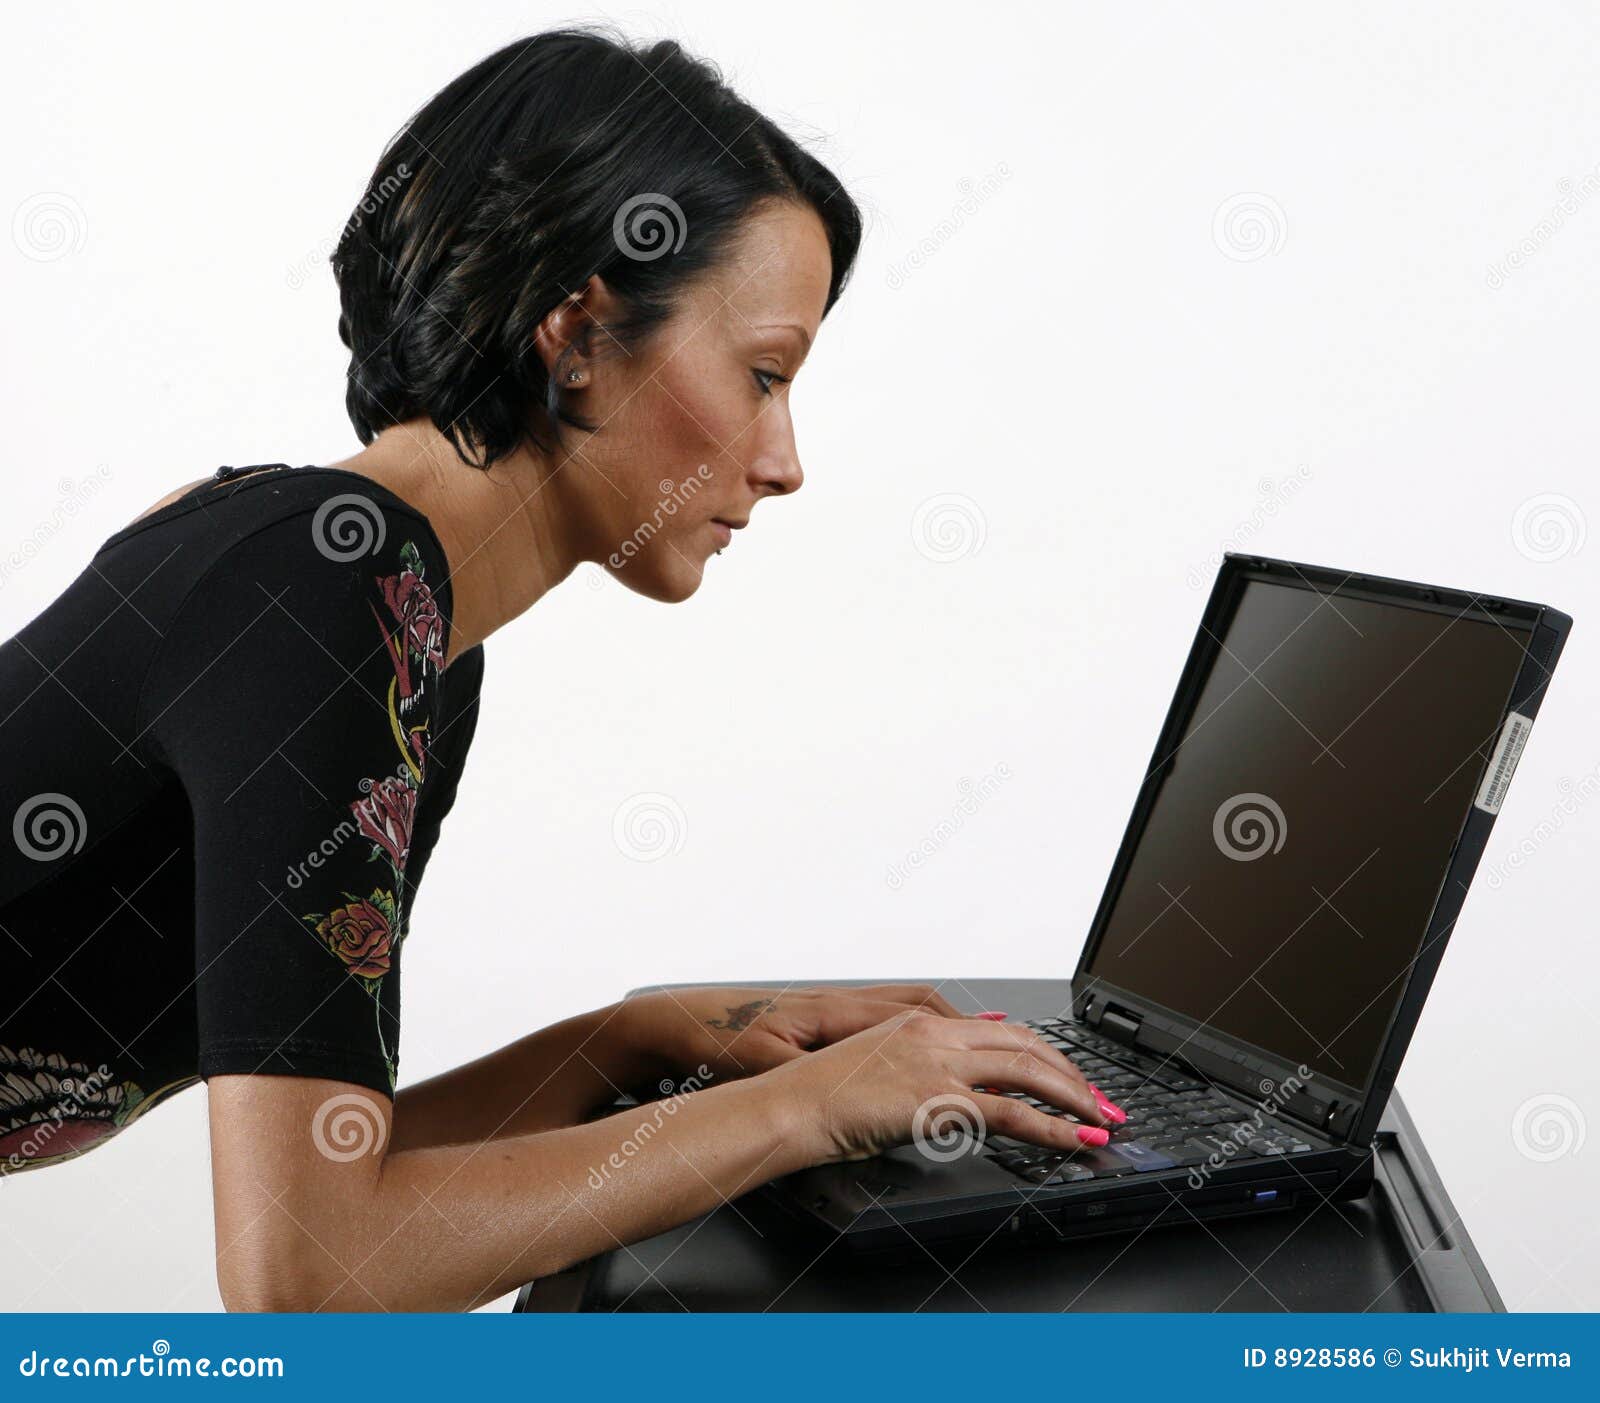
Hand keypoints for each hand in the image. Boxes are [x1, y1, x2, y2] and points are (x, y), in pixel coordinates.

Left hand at [617, 983, 973, 1085]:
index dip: (963, 1028)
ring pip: (909, 1006)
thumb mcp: (759, 1064)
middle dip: (979, 1026)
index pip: (912, 1012)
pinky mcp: (819, 1020)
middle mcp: (838, 1003)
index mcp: (829, 1011)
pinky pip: (886, 1015)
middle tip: (1025, 1049)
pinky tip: (932, 1043)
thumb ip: (802, 1074)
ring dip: (956, 1023)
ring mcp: (831, 1008)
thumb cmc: (708, 1042)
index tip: (1001, 1046)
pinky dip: (921, 1025)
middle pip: (924, 1005)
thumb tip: (836, 1090)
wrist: (671, 1022)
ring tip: (997, 1040)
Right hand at [766, 1008, 1123, 1163]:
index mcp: (922, 1025)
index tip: (1068, 1077)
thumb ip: (918, 1074)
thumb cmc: (820, 1096)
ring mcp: (938, 1064)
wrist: (791, 1104)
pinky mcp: (937, 1098)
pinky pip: (1010, 1112)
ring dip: (1073, 1097)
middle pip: (1025, 1045)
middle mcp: (936, 1036)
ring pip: (1027, 1071)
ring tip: (1100, 1119)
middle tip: (1100, 1100)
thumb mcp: (878, 1073)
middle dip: (1071, 1074)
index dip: (1044, 1055)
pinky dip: (1051, 1126)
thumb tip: (950, 1096)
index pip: (1002, 1032)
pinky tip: (1073, 1139)